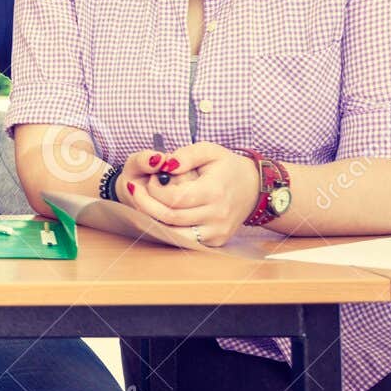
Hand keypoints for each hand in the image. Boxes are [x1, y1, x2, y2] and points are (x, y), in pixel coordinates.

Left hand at [121, 141, 260, 246]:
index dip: (155, 190)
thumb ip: (186, 154)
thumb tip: (166, 164)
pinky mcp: (216, 240)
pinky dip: (168, 229)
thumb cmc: (227, 167)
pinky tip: (159, 215)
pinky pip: (185, 240)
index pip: (174, 198)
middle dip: (146, 204)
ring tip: (143, 203)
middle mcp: (217, 215)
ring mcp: (217, 231)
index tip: (150, 179)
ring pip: (174, 233)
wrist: (254, 188)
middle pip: (170, 217)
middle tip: (136, 191)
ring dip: (152, 220)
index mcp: (214, 192)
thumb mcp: (209, 150)